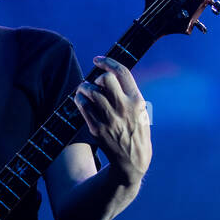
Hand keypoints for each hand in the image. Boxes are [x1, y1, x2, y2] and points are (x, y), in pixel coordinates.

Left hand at [73, 55, 150, 184]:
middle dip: (97, 77)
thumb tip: (110, 76)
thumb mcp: (141, 111)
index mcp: (137, 100)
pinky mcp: (98, 129)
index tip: (98, 59)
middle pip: (106, 79)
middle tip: (94, 82)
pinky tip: (80, 99)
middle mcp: (124, 108)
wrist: (132, 160)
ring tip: (83, 89)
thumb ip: (129, 95)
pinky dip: (79, 100)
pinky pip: (84, 107)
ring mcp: (110, 119)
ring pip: (91, 92)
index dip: (108, 61)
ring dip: (84, 88)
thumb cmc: (136, 131)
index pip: (122, 72)